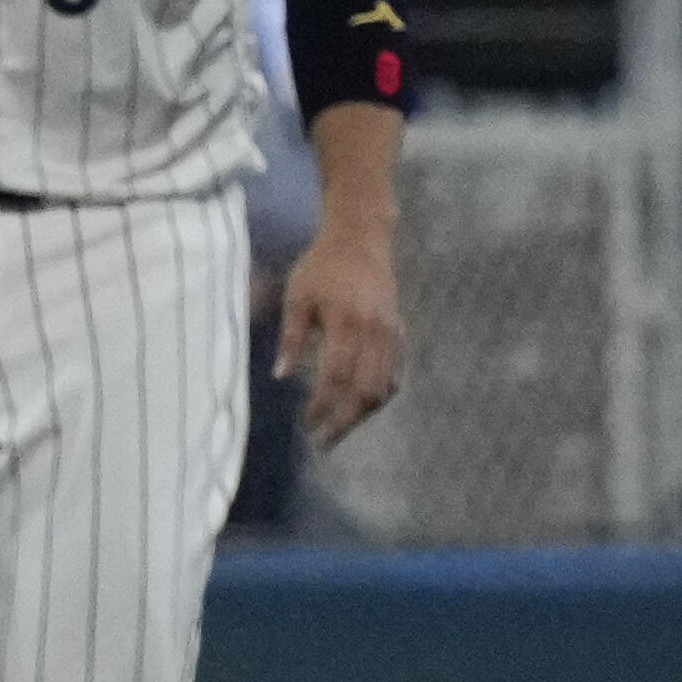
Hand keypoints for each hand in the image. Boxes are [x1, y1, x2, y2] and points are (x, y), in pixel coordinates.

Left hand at [275, 218, 403, 447]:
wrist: (361, 239)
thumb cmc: (322, 267)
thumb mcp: (297, 297)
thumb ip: (291, 337)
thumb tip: (281, 377)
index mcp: (347, 323)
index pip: (336, 377)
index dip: (322, 405)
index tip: (307, 424)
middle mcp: (375, 333)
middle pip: (365, 391)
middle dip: (345, 422)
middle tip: (324, 442)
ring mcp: (392, 335)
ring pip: (384, 388)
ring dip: (362, 415)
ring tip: (340, 430)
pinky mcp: (400, 334)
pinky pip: (395, 375)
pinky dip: (380, 397)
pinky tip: (362, 408)